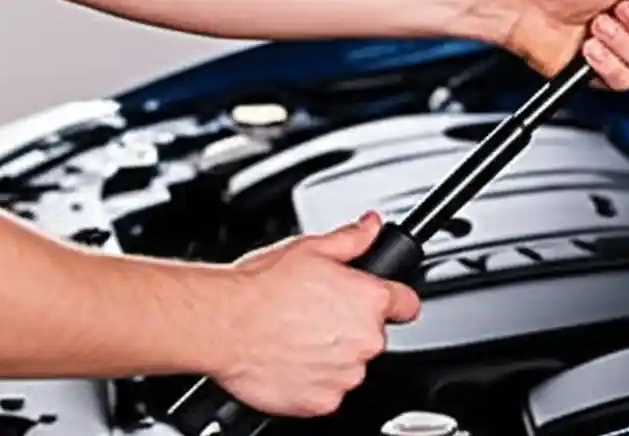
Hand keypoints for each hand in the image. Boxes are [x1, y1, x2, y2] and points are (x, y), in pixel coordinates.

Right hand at [212, 212, 420, 416]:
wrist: (223, 325)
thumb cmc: (260, 289)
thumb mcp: (311, 248)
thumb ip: (352, 238)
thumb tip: (372, 226)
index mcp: (369, 300)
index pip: (406, 303)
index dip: (392, 300)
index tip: (382, 301)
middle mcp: (365, 340)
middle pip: (373, 335)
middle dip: (351, 326)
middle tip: (316, 316)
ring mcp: (346, 375)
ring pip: (350, 365)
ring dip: (332, 355)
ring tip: (297, 337)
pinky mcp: (323, 402)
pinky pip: (328, 391)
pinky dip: (313, 381)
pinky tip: (290, 360)